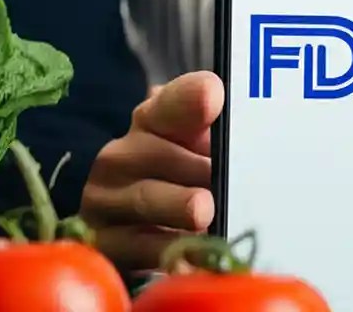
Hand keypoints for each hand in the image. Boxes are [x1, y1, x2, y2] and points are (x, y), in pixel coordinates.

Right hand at [80, 71, 222, 271]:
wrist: (128, 228)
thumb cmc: (180, 182)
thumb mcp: (198, 152)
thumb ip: (220, 138)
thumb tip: (248, 141)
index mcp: (150, 121)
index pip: (171, 104)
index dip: (190, 99)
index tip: (212, 94)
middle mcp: (122, 156)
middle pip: (162, 154)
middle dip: (198, 167)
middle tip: (227, 179)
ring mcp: (106, 199)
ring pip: (147, 198)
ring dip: (179, 204)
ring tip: (203, 210)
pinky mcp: (104, 242)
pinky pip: (137, 247)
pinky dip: (166, 252)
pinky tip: (190, 258)